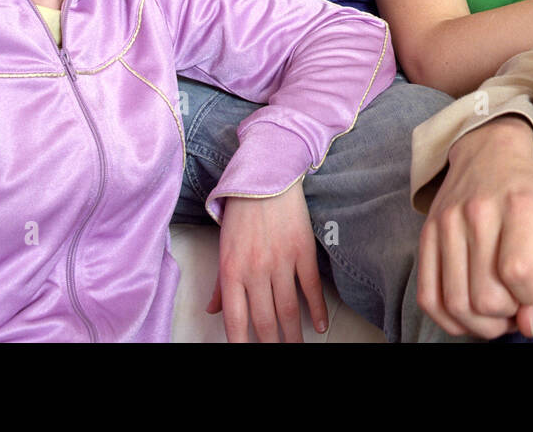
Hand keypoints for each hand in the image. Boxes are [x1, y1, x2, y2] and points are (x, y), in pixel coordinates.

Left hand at [208, 183, 327, 341]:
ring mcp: (281, 261)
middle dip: (271, 343)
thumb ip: (219, 284)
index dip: (241, 345)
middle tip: (277, 353)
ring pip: (288, 309)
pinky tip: (320, 324)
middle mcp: (255, 270)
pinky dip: (317, 309)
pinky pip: (310, 287)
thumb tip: (212, 311)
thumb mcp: (224, 247)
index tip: (248, 356)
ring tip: (296, 347)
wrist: (267, 175)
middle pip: (264, 320)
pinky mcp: (303, 250)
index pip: (235, 320)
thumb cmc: (241, 211)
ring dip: (293, 333)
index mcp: (231, 271)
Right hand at [419, 116, 532, 338]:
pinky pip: (428, 298)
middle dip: (507, 315)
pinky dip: (450, 320)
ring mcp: (446, 223)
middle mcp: (478, 212)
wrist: (489, 154)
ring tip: (496, 310)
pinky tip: (470, 313)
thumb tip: (528, 325)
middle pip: (485, 298)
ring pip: (456, 305)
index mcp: (520, 206)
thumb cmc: (529, 198)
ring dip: (481, 324)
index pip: (519, 273)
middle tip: (516, 303)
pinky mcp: (425, 235)